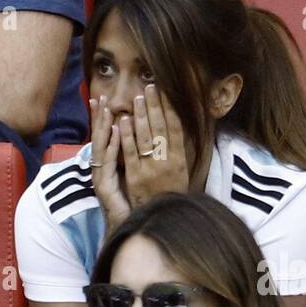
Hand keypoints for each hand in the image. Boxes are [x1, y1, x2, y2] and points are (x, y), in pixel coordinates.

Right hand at [88, 95, 131, 229]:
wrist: (126, 227)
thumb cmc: (132, 204)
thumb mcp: (132, 178)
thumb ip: (131, 160)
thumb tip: (139, 142)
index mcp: (107, 166)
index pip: (104, 138)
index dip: (103, 119)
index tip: (105, 100)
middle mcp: (101, 169)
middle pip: (98, 138)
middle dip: (98, 117)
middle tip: (99, 97)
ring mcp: (100, 177)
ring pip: (100, 147)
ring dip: (102, 126)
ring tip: (105, 108)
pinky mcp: (104, 186)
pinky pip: (108, 162)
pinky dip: (111, 145)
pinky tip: (114, 131)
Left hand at [118, 84, 189, 210]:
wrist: (165, 220)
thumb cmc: (172, 195)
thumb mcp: (181, 172)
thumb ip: (177, 151)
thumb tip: (176, 127)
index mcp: (180, 159)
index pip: (175, 128)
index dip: (170, 108)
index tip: (165, 92)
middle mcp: (167, 162)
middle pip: (161, 128)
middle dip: (155, 106)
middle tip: (150, 86)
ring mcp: (151, 169)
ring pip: (146, 137)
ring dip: (142, 115)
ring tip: (139, 97)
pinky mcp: (136, 177)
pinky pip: (131, 153)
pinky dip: (127, 136)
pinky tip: (124, 120)